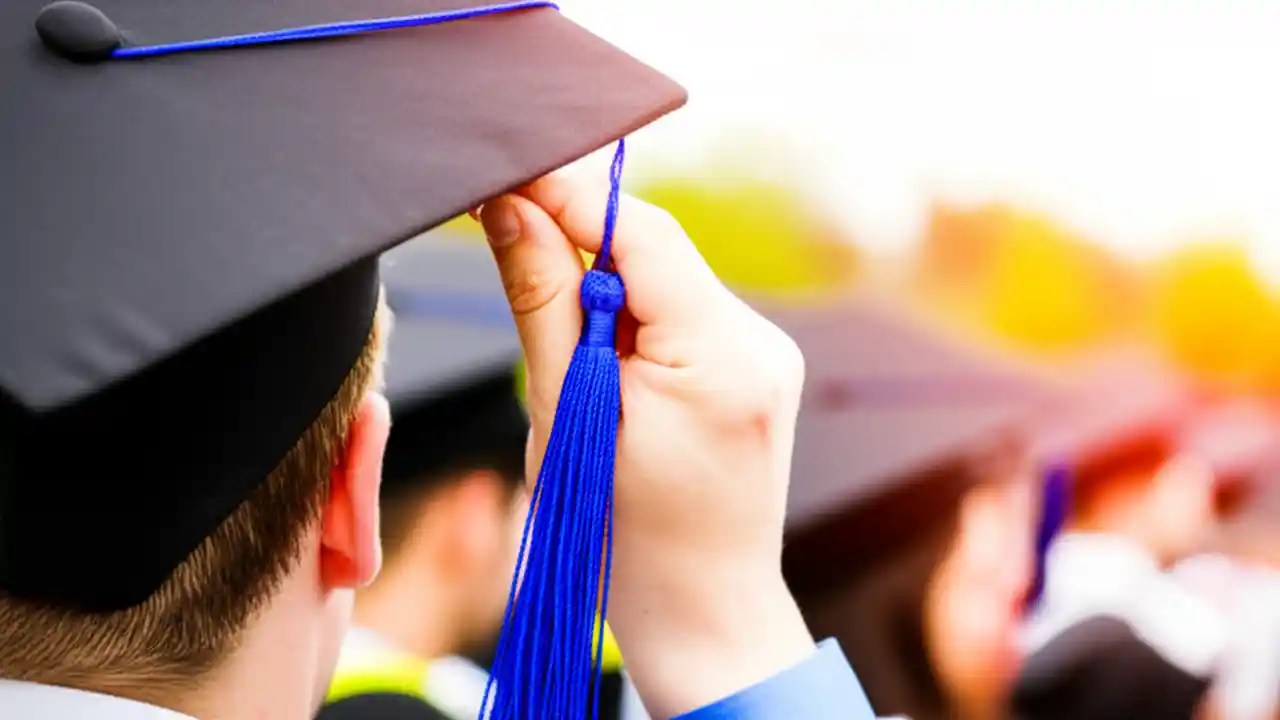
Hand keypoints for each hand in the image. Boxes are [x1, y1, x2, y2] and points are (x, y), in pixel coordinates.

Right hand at [479, 169, 814, 717]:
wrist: (702, 611)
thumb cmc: (625, 537)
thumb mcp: (566, 417)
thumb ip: (543, 305)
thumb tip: (512, 211)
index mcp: (719, 358)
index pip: (642, 234)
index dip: (570, 197)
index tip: (509, 178)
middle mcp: (760, 344)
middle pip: (657, 253)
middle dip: (583, 254)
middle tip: (518, 272)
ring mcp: (769, 355)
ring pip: (669, 283)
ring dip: (609, 297)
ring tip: (579, 374)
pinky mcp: (761, 368)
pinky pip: (687, 316)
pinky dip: (639, 326)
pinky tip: (617, 382)